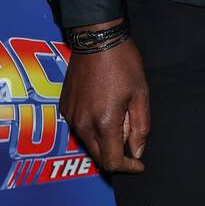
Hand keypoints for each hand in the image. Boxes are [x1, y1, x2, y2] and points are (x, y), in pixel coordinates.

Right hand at [59, 27, 149, 173]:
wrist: (96, 38)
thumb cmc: (122, 63)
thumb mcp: (140, 94)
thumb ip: (140, 127)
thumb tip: (136, 152)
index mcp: (103, 122)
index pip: (111, 162)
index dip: (127, 167)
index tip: (139, 164)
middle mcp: (82, 124)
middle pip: (98, 156)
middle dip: (116, 154)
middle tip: (131, 133)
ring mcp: (70, 116)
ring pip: (88, 143)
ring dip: (104, 140)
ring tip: (119, 114)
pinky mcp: (63, 107)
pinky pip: (79, 127)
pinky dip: (93, 127)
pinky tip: (104, 108)